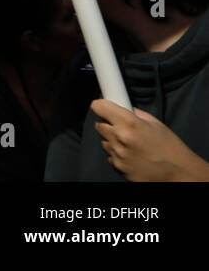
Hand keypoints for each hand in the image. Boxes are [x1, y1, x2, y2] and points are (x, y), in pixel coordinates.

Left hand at [91, 99, 208, 180]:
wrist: (179, 172)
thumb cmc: (170, 147)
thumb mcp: (154, 123)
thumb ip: (134, 113)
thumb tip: (121, 107)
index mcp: (129, 123)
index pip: (98, 107)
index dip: (101, 105)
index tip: (103, 106)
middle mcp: (120, 138)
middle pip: (98, 124)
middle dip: (108, 123)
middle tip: (122, 127)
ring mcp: (118, 154)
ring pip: (104, 141)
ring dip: (112, 140)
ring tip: (131, 144)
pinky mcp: (118, 167)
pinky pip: (110, 156)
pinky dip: (117, 154)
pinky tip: (132, 155)